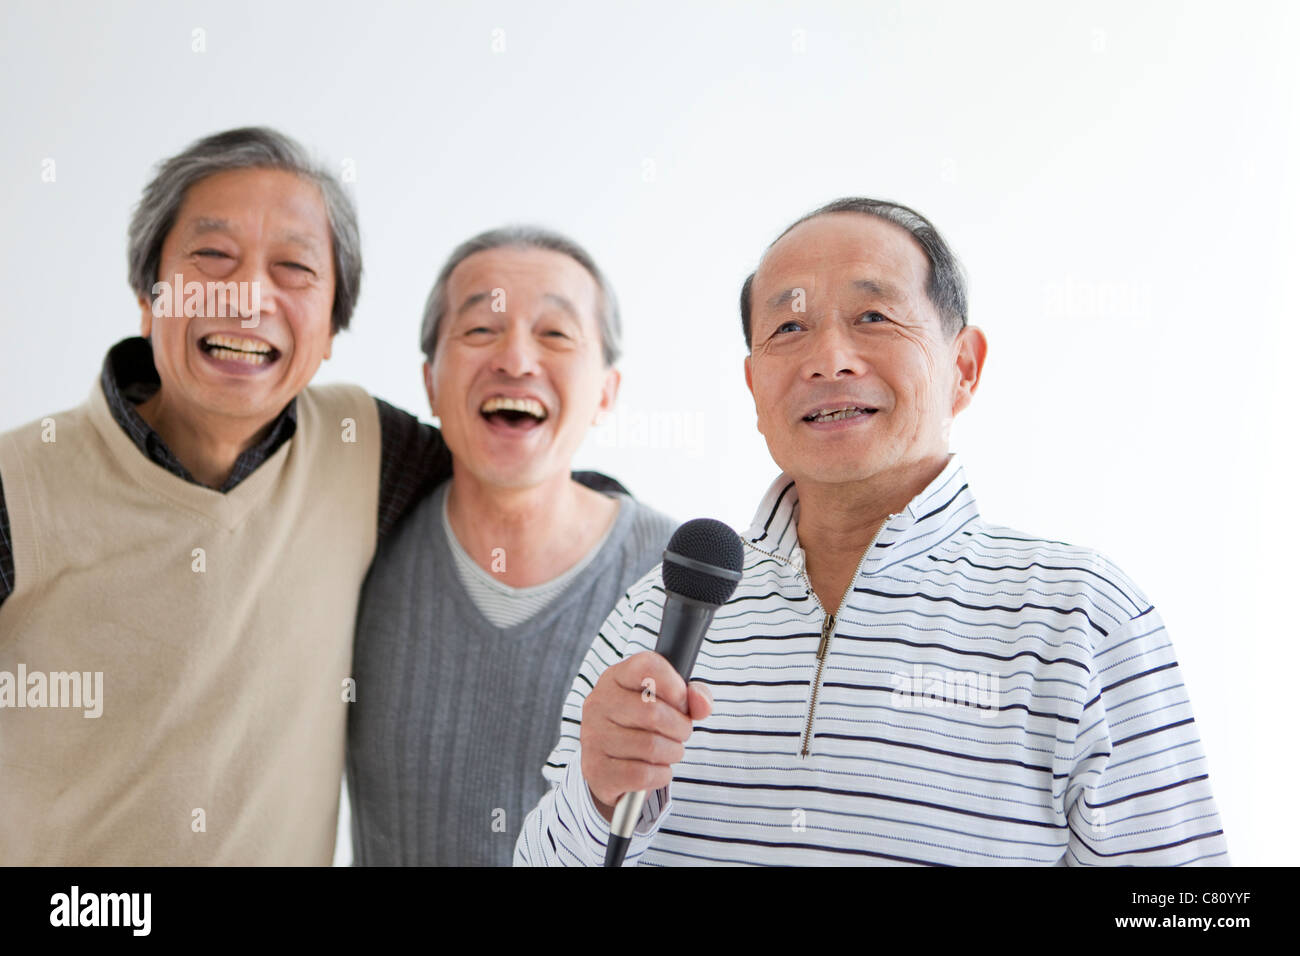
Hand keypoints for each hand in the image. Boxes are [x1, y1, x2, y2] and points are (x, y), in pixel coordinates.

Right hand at [580, 650, 712, 820]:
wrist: (609, 766)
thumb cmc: (642, 726)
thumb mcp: (667, 702)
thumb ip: (692, 696)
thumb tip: (702, 703)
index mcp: (616, 677)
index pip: (647, 666)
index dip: (674, 685)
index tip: (682, 702)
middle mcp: (599, 703)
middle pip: (654, 712)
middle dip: (680, 727)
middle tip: (680, 732)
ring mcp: (594, 736)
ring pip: (651, 746)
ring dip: (672, 753)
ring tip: (668, 750)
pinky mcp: (596, 769)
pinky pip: (643, 774)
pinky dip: (660, 775)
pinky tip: (655, 769)